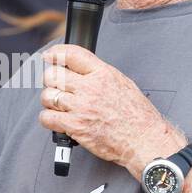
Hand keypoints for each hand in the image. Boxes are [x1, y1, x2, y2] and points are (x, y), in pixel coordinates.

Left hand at [38, 44, 184, 176]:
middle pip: (53, 75)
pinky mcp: (75, 126)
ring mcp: (81, 107)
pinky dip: (48, 119)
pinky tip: (58, 121)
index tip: (50, 56)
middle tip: (57, 88)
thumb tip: (83, 71)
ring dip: (50, 102)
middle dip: (51, 81)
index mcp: (103, 74)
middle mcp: (90, 88)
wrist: (144, 139)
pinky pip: (47, 118)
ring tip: (60, 107)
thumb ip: (101, 75)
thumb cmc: (138, 116)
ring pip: (48, 96)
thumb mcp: (123, 83)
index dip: (56, 53)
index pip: (71, 54)